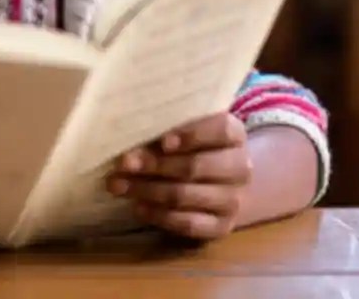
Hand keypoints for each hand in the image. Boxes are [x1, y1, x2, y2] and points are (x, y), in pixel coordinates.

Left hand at [106, 113, 251, 240]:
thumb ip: (167, 130)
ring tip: (118, 186)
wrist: (222, 184)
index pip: (221, 130)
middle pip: (197, 166)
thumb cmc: (194, 148)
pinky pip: (188, 224)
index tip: (163, 142)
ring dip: (148, 191)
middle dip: (155, 165)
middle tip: (123, 164)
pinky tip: (138, 207)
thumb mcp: (187, 131)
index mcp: (235, 135)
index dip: (192, 135)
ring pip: (186, 195)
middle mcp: (240, 168)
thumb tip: (130, 139)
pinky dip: (159, 216)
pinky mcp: (222, 227)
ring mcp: (233, 200)